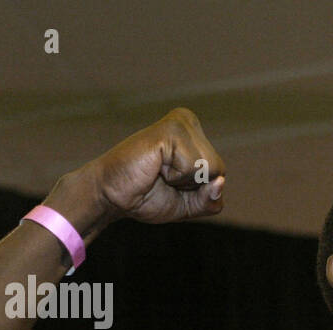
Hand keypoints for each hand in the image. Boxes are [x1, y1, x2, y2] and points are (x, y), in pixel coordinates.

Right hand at [81, 107, 225, 225]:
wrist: (111, 196)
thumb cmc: (146, 196)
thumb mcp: (188, 205)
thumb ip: (211, 199)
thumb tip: (220, 182)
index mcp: (195, 135)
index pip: (220, 174)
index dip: (197, 190)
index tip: (170, 184)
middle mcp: (189, 122)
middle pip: (218, 171)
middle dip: (192, 186)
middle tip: (162, 178)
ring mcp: (180, 123)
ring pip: (210, 169)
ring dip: (183, 181)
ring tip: (158, 171)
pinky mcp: (171, 130)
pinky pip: (194, 167)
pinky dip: (176, 177)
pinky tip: (155, 166)